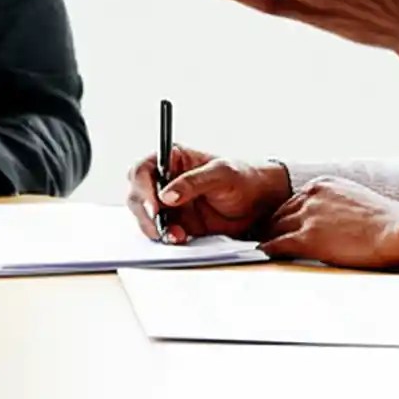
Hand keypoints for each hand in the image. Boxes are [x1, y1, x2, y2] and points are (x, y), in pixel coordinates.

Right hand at [126, 146, 290, 243]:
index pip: (143, 170)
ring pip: (145, 216)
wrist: (261, 204)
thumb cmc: (244, 179)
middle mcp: (165, 180)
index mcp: (172, 159)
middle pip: (138, 195)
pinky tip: (179, 240)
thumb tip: (166, 195)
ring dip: (154, 228)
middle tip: (158, 227)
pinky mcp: (178, 223)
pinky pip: (161, 231)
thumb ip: (193, 182)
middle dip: (144, 213)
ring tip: (175, 236)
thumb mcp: (222, 174)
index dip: (142, 187)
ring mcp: (170, 204)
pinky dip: (165, 237)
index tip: (153, 206)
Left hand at [260, 178, 398, 268]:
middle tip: (263, 236)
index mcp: (321, 184)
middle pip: (280, 213)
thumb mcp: (352, 198)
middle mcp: (310, 196)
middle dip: (272, 225)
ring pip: (275, 227)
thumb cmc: (384, 220)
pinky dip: (268, 249)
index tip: (279, 224)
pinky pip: (277, 244)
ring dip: (268, 237)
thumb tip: (326, 218)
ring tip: (262, 246)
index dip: (285, 215)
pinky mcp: (306, 238)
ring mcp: (306, 217)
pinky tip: (264, 253)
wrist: (395, 230)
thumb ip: (333, 203)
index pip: (293, 201)